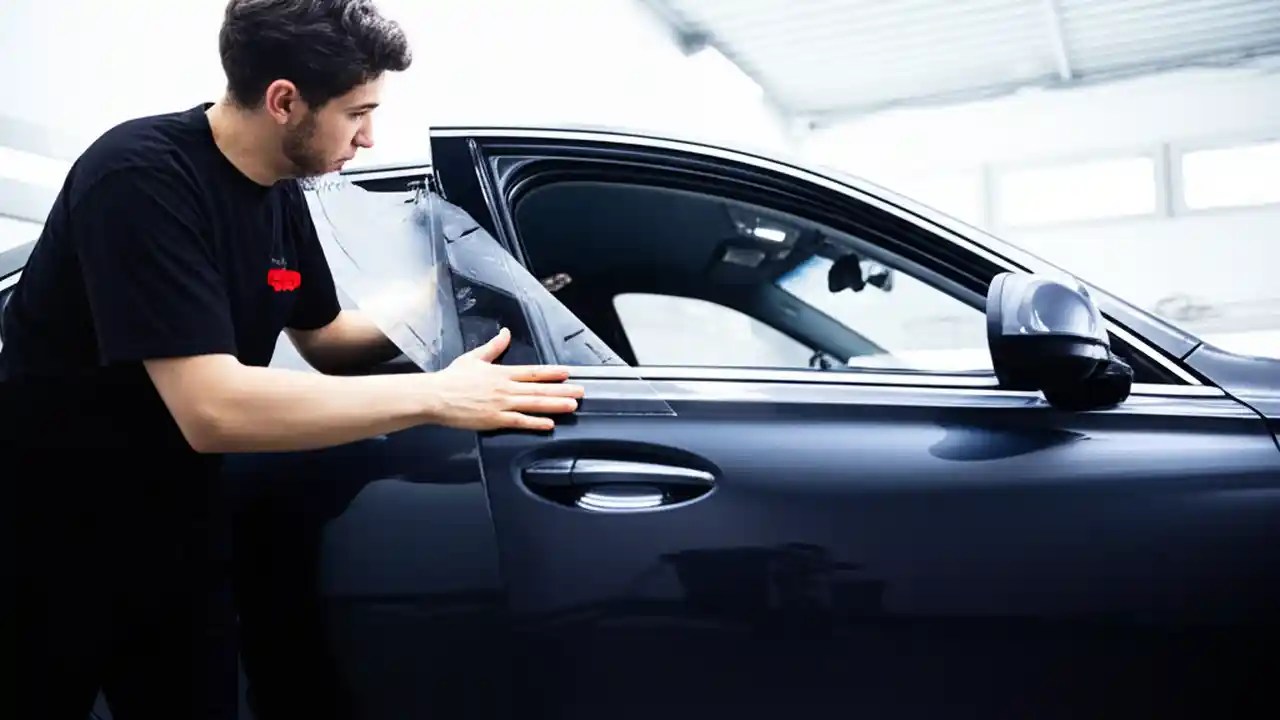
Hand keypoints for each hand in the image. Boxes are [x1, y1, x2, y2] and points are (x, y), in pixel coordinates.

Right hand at [424, 327, 584, 430]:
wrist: (435, 396)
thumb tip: (505, 333)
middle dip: (562, 390)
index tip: (567, 373)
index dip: (551, 372)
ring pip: (534, 404)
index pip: (532, 371)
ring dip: (555, 404)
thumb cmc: (451, 379)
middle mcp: (505, 387)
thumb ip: (493, 347)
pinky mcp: (494, 419)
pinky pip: (519, 421)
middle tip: (581, 391)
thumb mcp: (474, 358)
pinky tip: (549, 424)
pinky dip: (535, 423)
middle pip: (539, 388)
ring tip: (572, 406)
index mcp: (501, 372)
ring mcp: (501, 404)